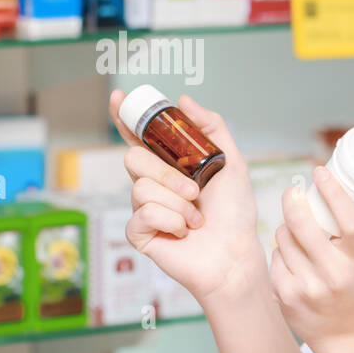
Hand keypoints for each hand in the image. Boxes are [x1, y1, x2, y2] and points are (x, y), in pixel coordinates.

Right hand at [109, 89, 262, 307]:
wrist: (235, 254)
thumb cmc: (235, 213)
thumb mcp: (231, 163)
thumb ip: (211, 128)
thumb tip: (183, 100)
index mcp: (170, 164)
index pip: (139, 136)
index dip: (124, 117)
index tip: (118, 99)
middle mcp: (153, 183)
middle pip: (133, 158)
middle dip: (167, 174)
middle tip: (195, 191)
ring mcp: (144, 208)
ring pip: (140, 188)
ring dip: (177, 203)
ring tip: (196, 218)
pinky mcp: (139, 233)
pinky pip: (143, 215)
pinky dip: (170, 221)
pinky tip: (183, 232)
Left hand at [269, 164, 353, 349]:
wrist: (350, 334)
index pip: (349, 219)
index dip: (333, 191)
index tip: (320, 171)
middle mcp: (335, 274)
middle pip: (304, 224)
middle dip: (292, 200)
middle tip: (293, 191)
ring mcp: (309, 288)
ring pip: (284, 238)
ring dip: (286, 225)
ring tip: (295, 225)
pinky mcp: (287, 297)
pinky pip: (276, 258)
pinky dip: (281, 250)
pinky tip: (290, 252)